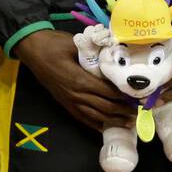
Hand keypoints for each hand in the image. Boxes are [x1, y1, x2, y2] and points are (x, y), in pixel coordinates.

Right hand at [14, 29, 133, 133]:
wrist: (31, 49)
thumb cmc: (53, 44)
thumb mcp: (75, 44)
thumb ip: (94, 52)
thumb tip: (113, 53)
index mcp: (79, 80)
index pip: (107, 92)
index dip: (124, 96)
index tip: (139, 97)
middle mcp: (75, 94)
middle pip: (104, 107)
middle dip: (123, 111)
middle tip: (140, 111)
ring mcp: (69, 101)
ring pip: (95, 116)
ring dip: (113, 120)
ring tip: (129, 123)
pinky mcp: (64, 103)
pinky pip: (81, 117)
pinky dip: (94, 124)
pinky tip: (105, 127)